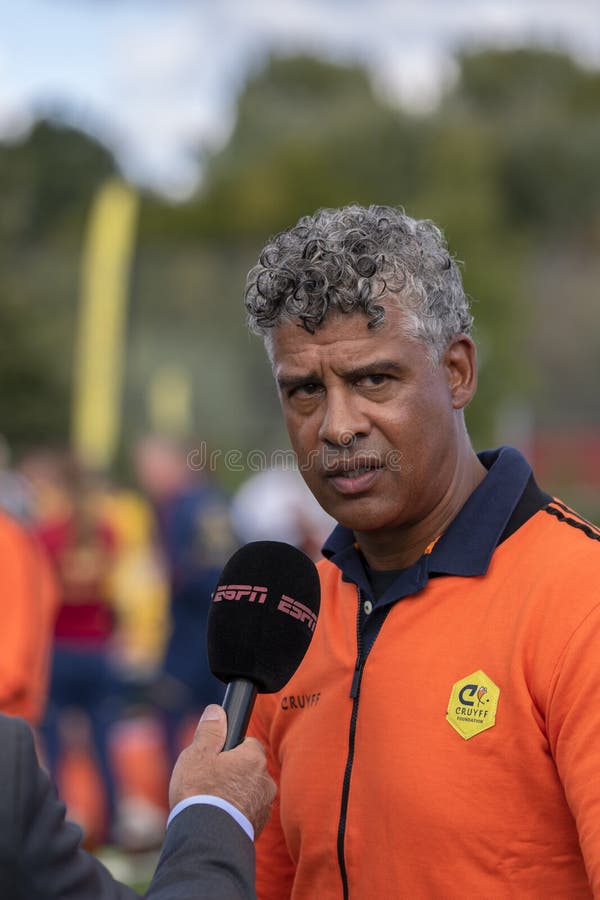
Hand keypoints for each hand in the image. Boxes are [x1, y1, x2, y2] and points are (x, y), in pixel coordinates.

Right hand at [169, 705, 275, 836]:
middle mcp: (265, 781)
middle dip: (233, 772)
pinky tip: (218, 817)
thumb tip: (217, 710)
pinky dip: (235, 813)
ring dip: (235, 794)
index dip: (229, 750)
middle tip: (209, 782)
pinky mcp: (258, 827)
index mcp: (254, 758)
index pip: (248, 744)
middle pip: (249, 768)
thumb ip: (210, 729)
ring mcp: (264, 806)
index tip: (215, 759)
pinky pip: (248, 812)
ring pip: (249, 791)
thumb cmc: (200, 793)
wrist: (205, 839)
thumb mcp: (198, 753)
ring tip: (211, 803)